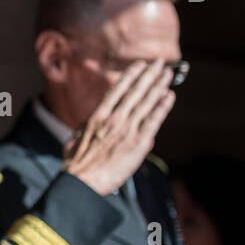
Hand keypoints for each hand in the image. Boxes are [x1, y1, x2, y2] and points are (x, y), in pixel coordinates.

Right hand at [63, 58, 174, 195]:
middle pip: (135, 92)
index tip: (140, 65)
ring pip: (146, 102)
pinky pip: (153, 120)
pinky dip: (162, 107)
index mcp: (98, 116)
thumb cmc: (76, 163)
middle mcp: (114, 119)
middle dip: (149, 75)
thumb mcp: (76, 138)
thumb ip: (87, 126)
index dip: (130, 76)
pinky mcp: (138, 143)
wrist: (82, 181)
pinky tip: (169, 96)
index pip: (118, 90)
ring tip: (167, 74)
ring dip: (158, 86)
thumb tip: (91, 121)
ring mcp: (127, 130)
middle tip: (159, 62)